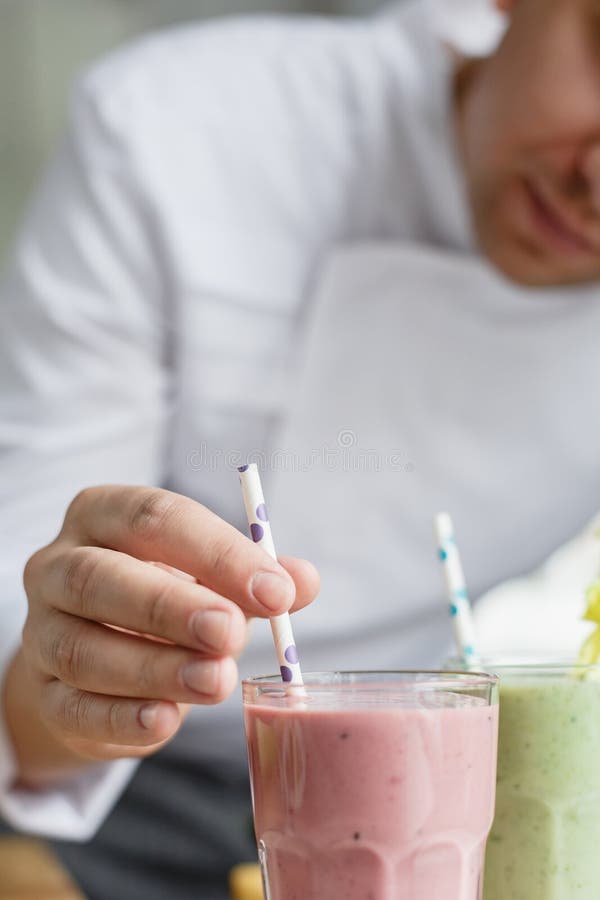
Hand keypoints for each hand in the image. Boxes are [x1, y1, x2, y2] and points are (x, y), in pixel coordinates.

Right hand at [18, 485, 318, 764]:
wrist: (97, 651)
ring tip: (216, 681)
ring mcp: (41, 631)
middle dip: (170, 607)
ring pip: (83, 648)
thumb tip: (304, 581)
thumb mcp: (208, 575)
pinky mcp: (44, 694)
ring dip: (155, 668)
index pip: (154, 518)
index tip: (275, 592)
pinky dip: (121, 718)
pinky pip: (73, 708)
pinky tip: (166, 721)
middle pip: (101, 579)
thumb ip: (254, 576)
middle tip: (232, 632)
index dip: (217, 553)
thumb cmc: (162, 594)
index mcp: (102, 514)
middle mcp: (58, 566)